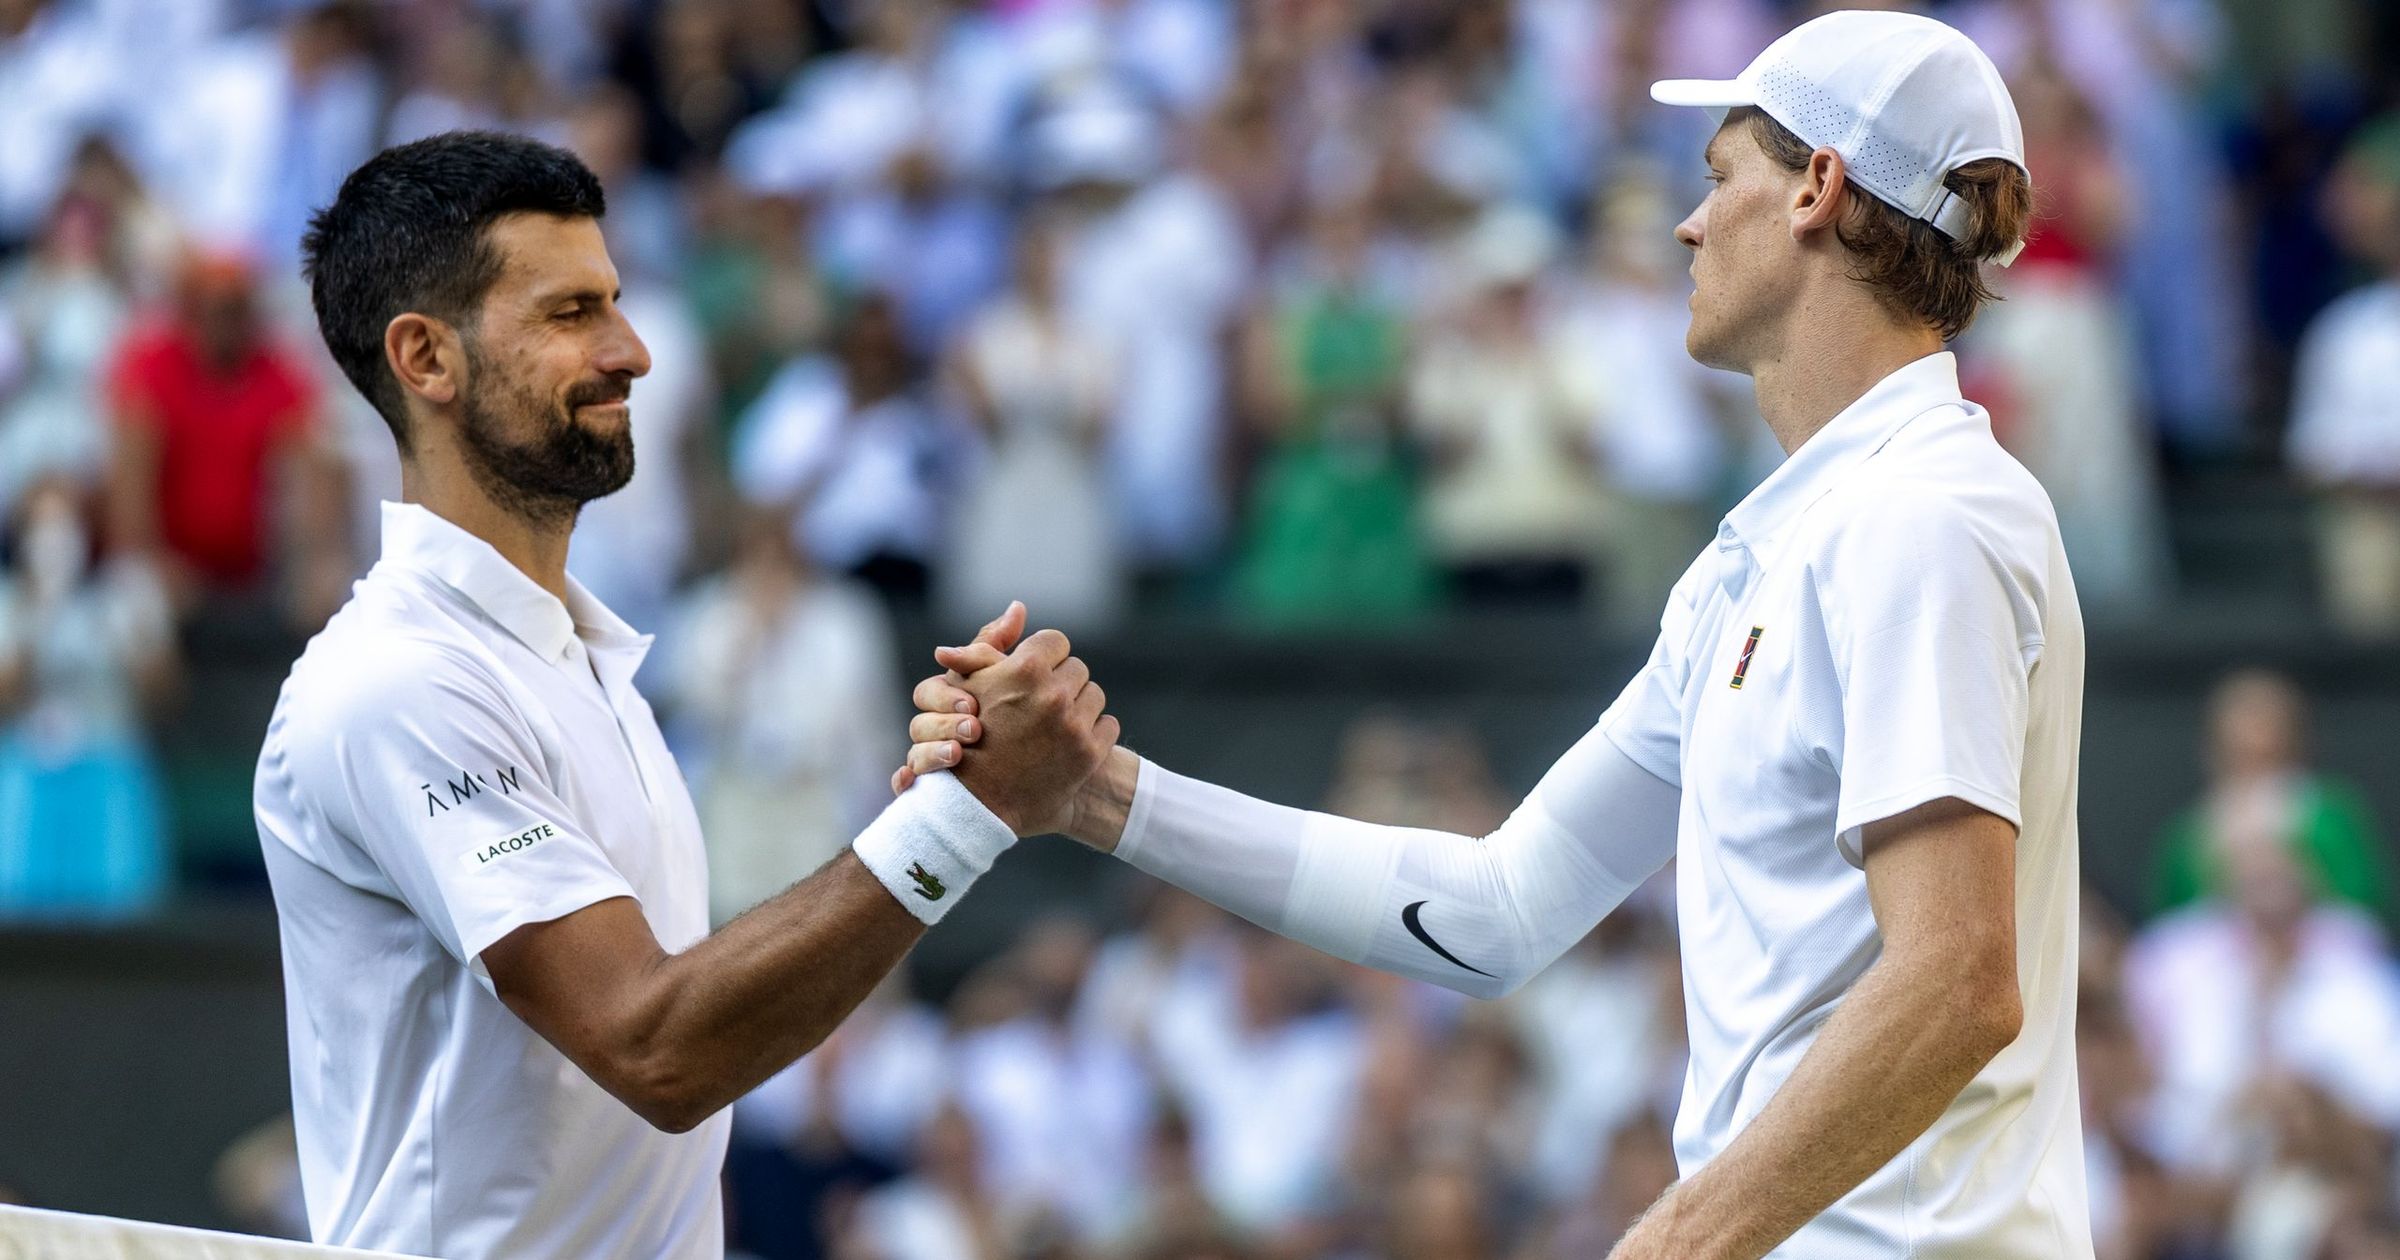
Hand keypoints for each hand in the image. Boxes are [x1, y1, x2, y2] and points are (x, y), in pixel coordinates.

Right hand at [889, 603, 1026, 797]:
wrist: (1022, 778)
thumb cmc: (1007, 716)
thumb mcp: (1001, 677)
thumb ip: (1000, 644)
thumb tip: (1018, 608)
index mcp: (941, 702)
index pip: (929, 692)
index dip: (948, 696)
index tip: (973, 703)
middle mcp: (930, 731)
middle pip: (919, 726)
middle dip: (944, 725)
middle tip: (973, 728)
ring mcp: (928, 762)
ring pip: (912, 756)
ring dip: (931, 755)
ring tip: (957, 754)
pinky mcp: (922, 788)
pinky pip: (902, 783)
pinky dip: (903, 781)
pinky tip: (911, 783)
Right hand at [893, 604, 1118, 836]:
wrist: (979, 807)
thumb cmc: (967, 739)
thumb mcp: (968, 684)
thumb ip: (992, 641)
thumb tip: (1018, 607)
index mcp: (1025, 669)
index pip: (1056, 642)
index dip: (1043, 659)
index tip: (1032, 679)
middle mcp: (1054, 693)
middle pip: (1077, 669)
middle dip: (1062, 684)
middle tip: (1040, 708)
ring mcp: (1074, 725)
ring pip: (1095, 696)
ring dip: (1080, 708)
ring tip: (1054, 728)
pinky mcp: (1091, 752)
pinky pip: (1108, 725)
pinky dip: (1093, 734)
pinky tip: (1068, 747)